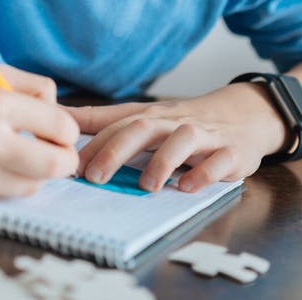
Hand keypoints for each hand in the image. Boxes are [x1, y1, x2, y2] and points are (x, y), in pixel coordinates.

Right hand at [0, 65, 79, 199]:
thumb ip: (30, 86)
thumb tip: (61, 110)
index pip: (60, 126)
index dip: (66, 128)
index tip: (58, 126)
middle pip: (57, 166)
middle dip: (64, 157)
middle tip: (54, 147)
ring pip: (35, 185)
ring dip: (37, 171)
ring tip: (19, 150)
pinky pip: (6, 193)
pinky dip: (10, 180)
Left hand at [65, 83, 288, 192]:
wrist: (243, 114)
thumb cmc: (183, 121)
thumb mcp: (144, 116)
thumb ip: (103, 120)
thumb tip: (58, 118)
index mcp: (151, 116)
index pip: (117, 124)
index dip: (93, 143)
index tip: (70, 164)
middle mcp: (173, 122)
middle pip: (142, 127)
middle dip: (116, 150)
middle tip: (94, 176)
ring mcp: (204, 136)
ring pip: (182, 139)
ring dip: (162, 160)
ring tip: (146, 185)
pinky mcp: (231, 152)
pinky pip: (220, 160)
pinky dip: (204, 173)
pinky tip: (188, 186)